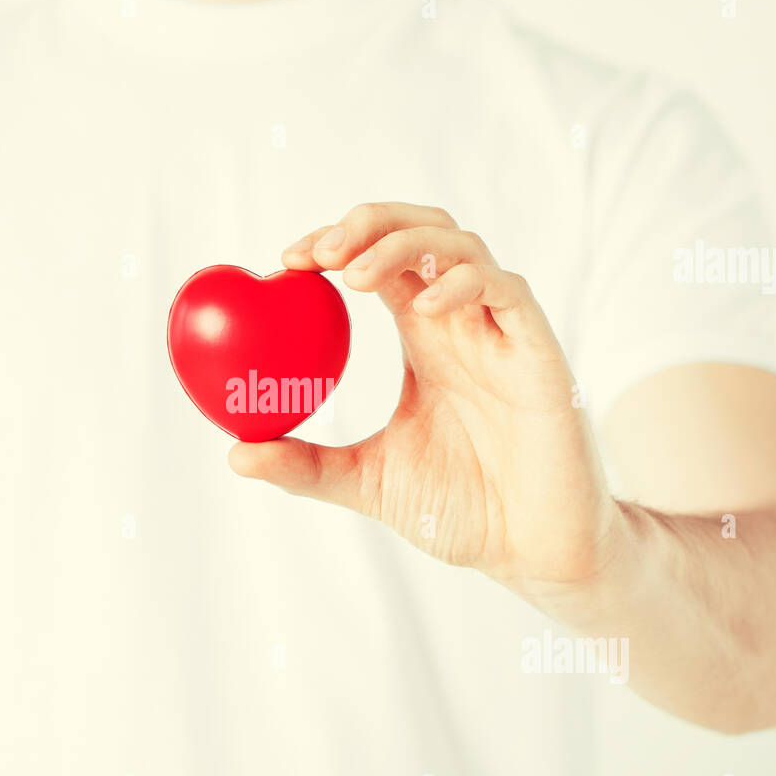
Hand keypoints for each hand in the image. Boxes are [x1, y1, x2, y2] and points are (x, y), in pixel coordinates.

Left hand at [228, 202, 626, 597]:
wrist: (532, 552)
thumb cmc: (461, 511)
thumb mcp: (368, 481)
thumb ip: (306, 465)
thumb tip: (235, 453)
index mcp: (425, 338)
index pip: (378, 261)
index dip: (334, 244)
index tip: (285, 262)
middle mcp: (463, 323)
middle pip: (420, 231)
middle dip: (367, 223)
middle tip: (315, 252)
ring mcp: (503, 333)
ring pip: (461, 246)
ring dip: (403, 245)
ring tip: (350, 276)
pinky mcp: (540, 352)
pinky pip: (507, 291)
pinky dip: (462, 283)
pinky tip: (423, 306)